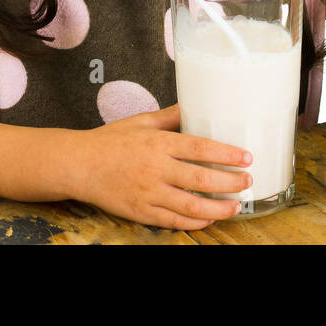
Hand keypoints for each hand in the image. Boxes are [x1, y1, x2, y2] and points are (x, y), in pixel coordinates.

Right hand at [72, 105, 252, 230]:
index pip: (200, 148)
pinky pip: (173, 221)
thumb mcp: (141, 121)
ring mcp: (148, 193)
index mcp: (158, 143)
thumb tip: (194, 103)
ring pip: (191, 205)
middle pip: (201, 179)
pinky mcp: (140, 212)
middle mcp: (156, 169)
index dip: (226, 154)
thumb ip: (170, 116)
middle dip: (230, 183)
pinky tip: (208, 219)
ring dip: (218, 208)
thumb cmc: (110, 141)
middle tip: (247, 181)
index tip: (247, 157)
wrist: (78, 165)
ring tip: (236, 206)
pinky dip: (194, 222)